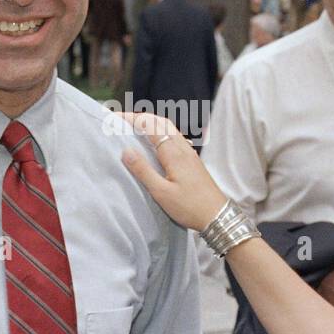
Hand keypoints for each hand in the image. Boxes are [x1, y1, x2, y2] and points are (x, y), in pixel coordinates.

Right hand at [119, 112, 227, 230]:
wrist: (217, 215)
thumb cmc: (189, 206)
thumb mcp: (161, 192)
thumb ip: (143, 170)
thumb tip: (126, 151)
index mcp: (173, 153)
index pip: (150, 126)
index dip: (133, 119)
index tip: (116, 117)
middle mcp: (183, 148)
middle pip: (161, 122)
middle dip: (142, 117)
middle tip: (123, 119)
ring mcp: (190, 153)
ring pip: (170, 129)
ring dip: (152, 123)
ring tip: (137, 127)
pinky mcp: (193, 160)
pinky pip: (176, 137)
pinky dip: (162, 132)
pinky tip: (157, 143)